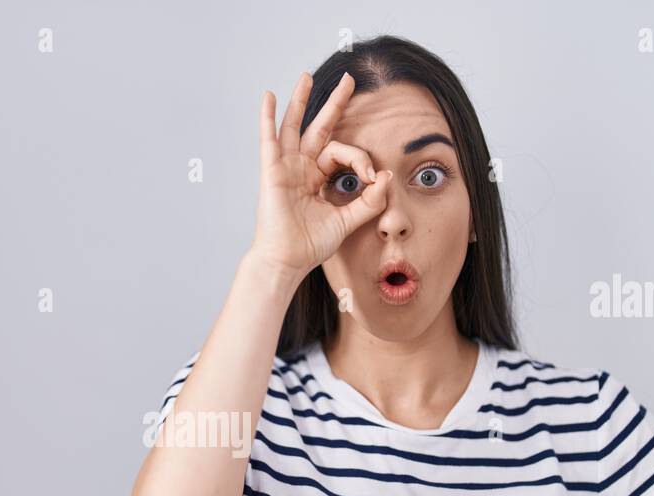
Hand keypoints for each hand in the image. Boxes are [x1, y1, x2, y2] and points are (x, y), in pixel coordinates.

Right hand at [250, 71, 392, 279]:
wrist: (287, 261)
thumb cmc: (310, 245)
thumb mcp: (347, 221)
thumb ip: (368, 201)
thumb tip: (387, 176)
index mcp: (318, 178)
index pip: (343, 152)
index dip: (362, 159)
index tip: (372, 177)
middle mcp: (302, 169)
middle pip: (320, 128)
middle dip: (335, 104)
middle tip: (349, 80)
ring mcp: (285, 168)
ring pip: (294, 126)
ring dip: (301, 100)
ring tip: (307, 76)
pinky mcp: (272, 171)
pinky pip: (268, 139)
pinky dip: (267, 118)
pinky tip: (268, 96)